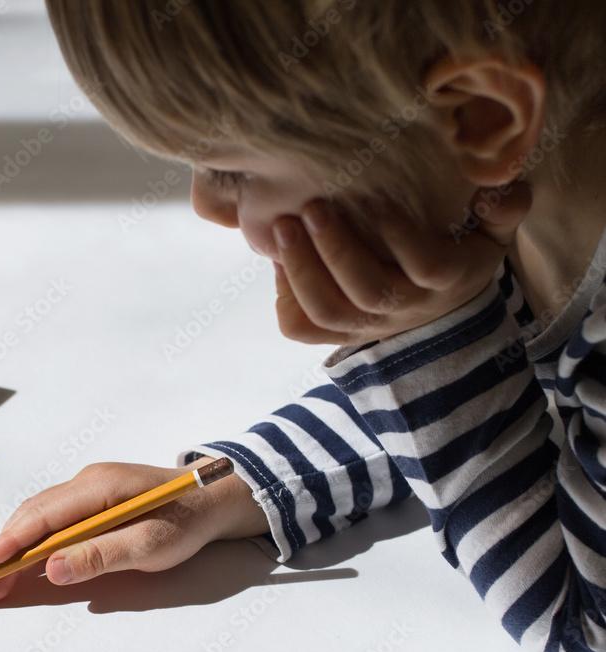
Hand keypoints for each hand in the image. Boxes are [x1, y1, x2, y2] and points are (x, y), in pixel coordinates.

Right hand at [0, 458, 266, 600]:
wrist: (213, 501)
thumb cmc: (185, 523)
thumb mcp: (150, 546)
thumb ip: (101, 555)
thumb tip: (53, 569)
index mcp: (101, 486)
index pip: (45, 514)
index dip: (13, 540)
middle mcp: (89, 480)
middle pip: (35, 512)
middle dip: (8, 547)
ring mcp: (90, 485)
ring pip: (42, 513)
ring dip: (18, 543)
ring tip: (1, 577)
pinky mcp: (94, 496)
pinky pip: (55, 515)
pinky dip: (36, 537)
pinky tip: (28, 558)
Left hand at [270, 184, 531, 345]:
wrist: (439, 311)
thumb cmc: (460, 255)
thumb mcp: (492, 233)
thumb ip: (503, 210)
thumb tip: (500, 190)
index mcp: (448, 279)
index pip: (427, 266)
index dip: (402, 237)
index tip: (376, 200)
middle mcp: (405, 307)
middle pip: (368, 290)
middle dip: (336, 248)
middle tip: (313, 208)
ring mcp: (367, 325)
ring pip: (327, 311)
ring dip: (300, 270)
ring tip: (282, 227)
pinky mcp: (337, 332)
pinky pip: (303, 330)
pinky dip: (286, 302)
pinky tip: (277, 263)